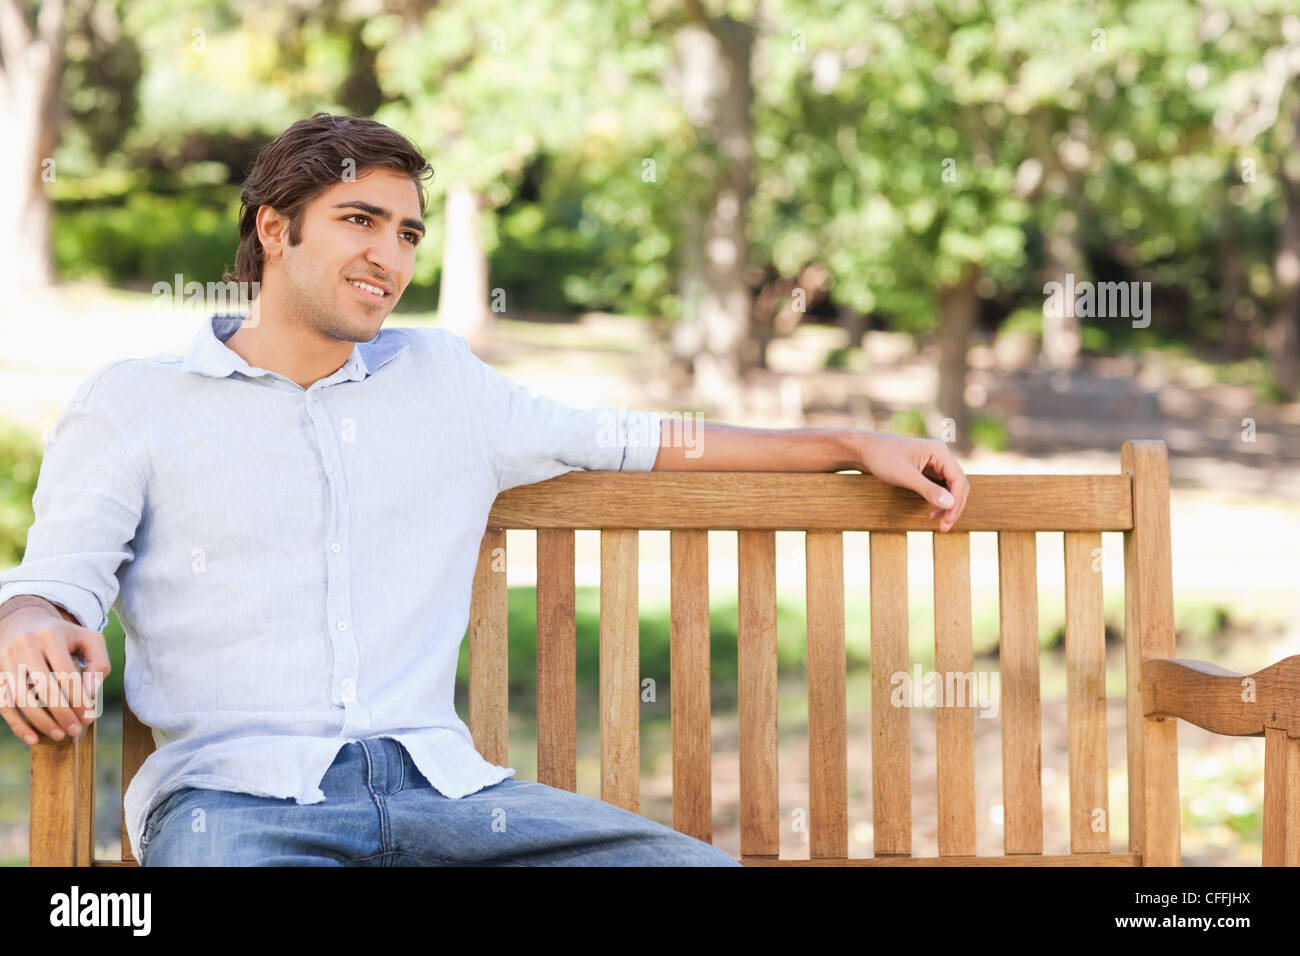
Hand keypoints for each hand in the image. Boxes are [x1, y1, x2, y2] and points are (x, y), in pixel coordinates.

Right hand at [0, 606, 109, 745]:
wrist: (23, 621)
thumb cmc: (63, 635)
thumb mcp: (88, 639)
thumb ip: (98, 663)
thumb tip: (91, 694)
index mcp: (50, 635)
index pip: (66, 673)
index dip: (78, 698)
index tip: (88, 716)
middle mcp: (24, 645)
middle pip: (43, 687)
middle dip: (62, 713)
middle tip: (76, 730)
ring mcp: (5, 659)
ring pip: (21, 698)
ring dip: (41, 721)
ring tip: (60, 735)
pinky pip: (3, 703)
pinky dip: (17, 724)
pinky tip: (32, 738)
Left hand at [855, 433, 969, 531]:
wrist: (865, 450)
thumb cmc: (883, 458)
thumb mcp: (905, 476)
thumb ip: (928, 490)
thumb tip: (950, 504)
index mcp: (939, 452)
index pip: (959, 480)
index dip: (956, 502)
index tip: (947, 520)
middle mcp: (941, 456)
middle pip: (958, 485)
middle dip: (953, 506)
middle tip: (944, 526)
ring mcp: (935, 463)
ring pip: (950, 487)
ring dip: (947, 505)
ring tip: (938, 521)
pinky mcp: (927, 470)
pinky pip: (940, 487)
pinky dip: (939, 500)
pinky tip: (932, 512)